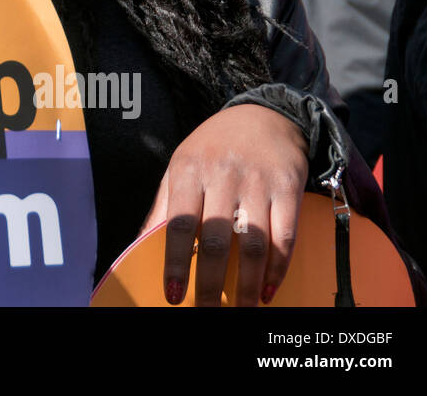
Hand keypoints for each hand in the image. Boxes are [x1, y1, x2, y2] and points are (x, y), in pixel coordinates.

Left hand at [141, 104, 308, 305]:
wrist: (263, 114)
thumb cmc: (212, 148)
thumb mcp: (180, 166)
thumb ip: (163, 207)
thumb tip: (138, 246)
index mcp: (188, 170)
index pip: (179, 224)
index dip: (177, 263)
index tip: (173, 296)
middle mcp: (222, 174)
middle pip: (216, 239)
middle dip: (210, 283)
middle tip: (207, 311)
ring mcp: (257, 181)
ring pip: (253, 242)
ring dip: (247, 282)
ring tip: (241, 308)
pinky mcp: (288, 186)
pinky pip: (285, 235)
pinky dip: (278, 267)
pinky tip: (268, 289)